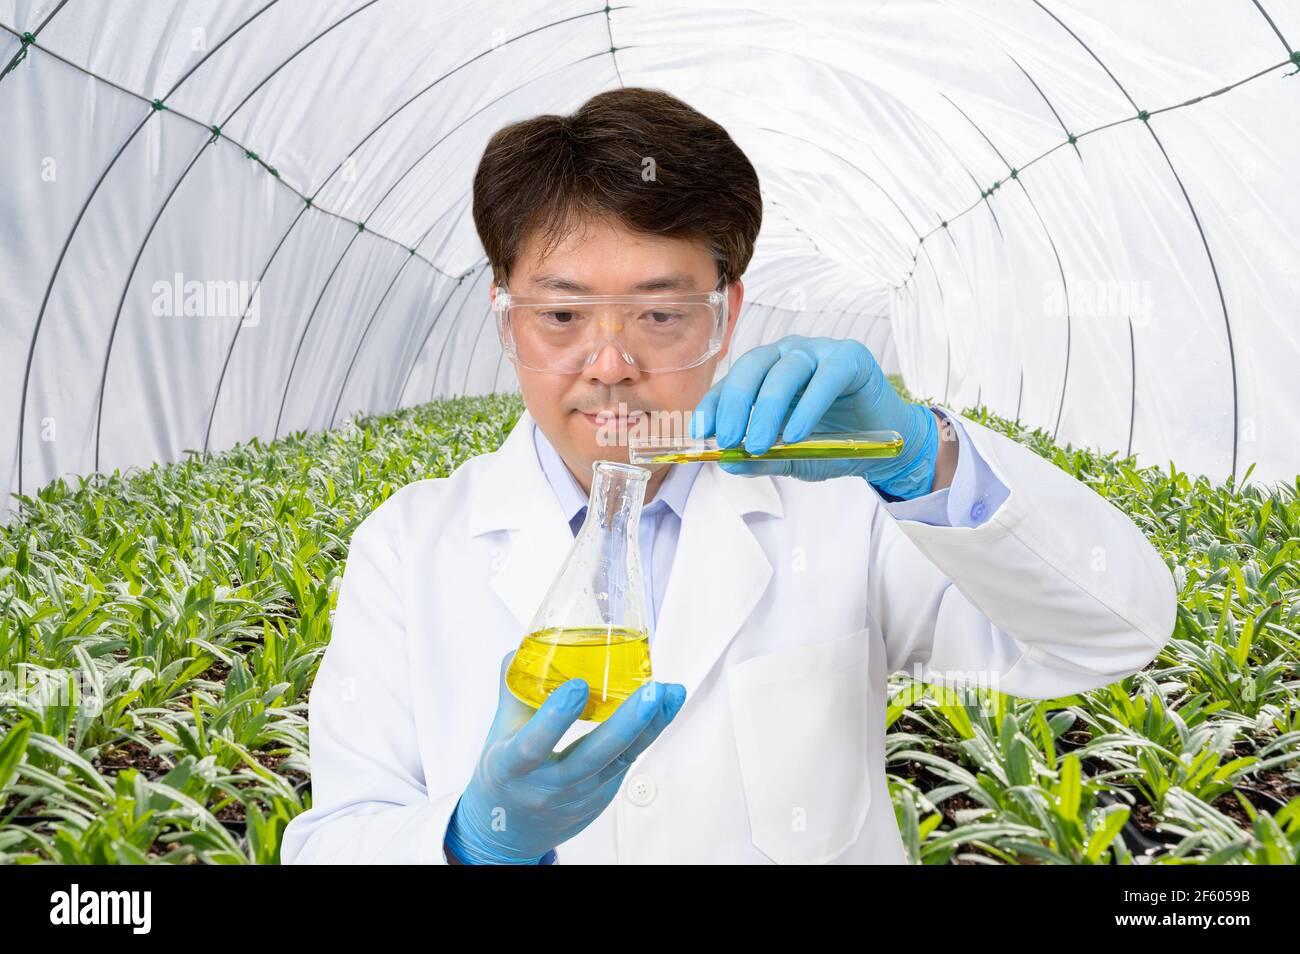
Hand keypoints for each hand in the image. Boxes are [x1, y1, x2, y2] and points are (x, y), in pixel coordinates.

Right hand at [443, 650, 685, 863]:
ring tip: (669, 692)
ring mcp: (580, 795)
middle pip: (592, 757)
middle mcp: (548, 786)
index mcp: (512, 768)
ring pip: (620, 758)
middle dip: (626, 723)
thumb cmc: (504, 777)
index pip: (532, 745)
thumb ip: (514, 691)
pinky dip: (649, 731)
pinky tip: (665, 706)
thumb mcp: (498, 735)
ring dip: (649, 725)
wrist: (510, 833)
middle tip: (650, 691)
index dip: (555, 719)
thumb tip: (524, 647)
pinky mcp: (602, 795)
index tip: (577, 687)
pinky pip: (628, 760)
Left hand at [690, 335, 939, 497]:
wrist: (886, 444)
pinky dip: (809, 406)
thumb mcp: (792, 458)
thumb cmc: (835, 444)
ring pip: (785, 371)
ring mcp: (820, 352)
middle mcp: (789, 355)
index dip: (713, 404)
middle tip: (728, 440)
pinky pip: (826, 377)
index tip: (700, 432)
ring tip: (760, 443)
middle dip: (735, 404)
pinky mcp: (851, 358)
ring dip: (768, 409)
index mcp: (767, 372)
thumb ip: (762, 459)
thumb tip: (727, 463)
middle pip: (753, 367)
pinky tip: (796, 434)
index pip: (731, 382)